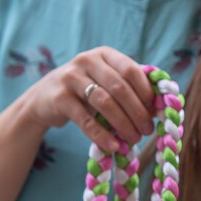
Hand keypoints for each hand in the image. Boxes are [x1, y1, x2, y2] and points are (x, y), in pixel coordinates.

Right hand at [24, 46, 154, 152]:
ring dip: (123, 124)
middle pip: (120, 87)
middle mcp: (87, 60)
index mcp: (104, 54)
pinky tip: (113, 146)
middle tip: (147, 130)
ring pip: (104, 102)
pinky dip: (101, 134)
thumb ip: (127, 88)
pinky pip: (85, 119)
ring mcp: (71, 78)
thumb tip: (157, 108)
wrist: (43, 98)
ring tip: (133, 139)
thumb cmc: (83, 91)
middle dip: (137, 112)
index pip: (131, 70)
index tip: (155, 113)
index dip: (146, 92)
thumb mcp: (104, 82)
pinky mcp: (59, 98)